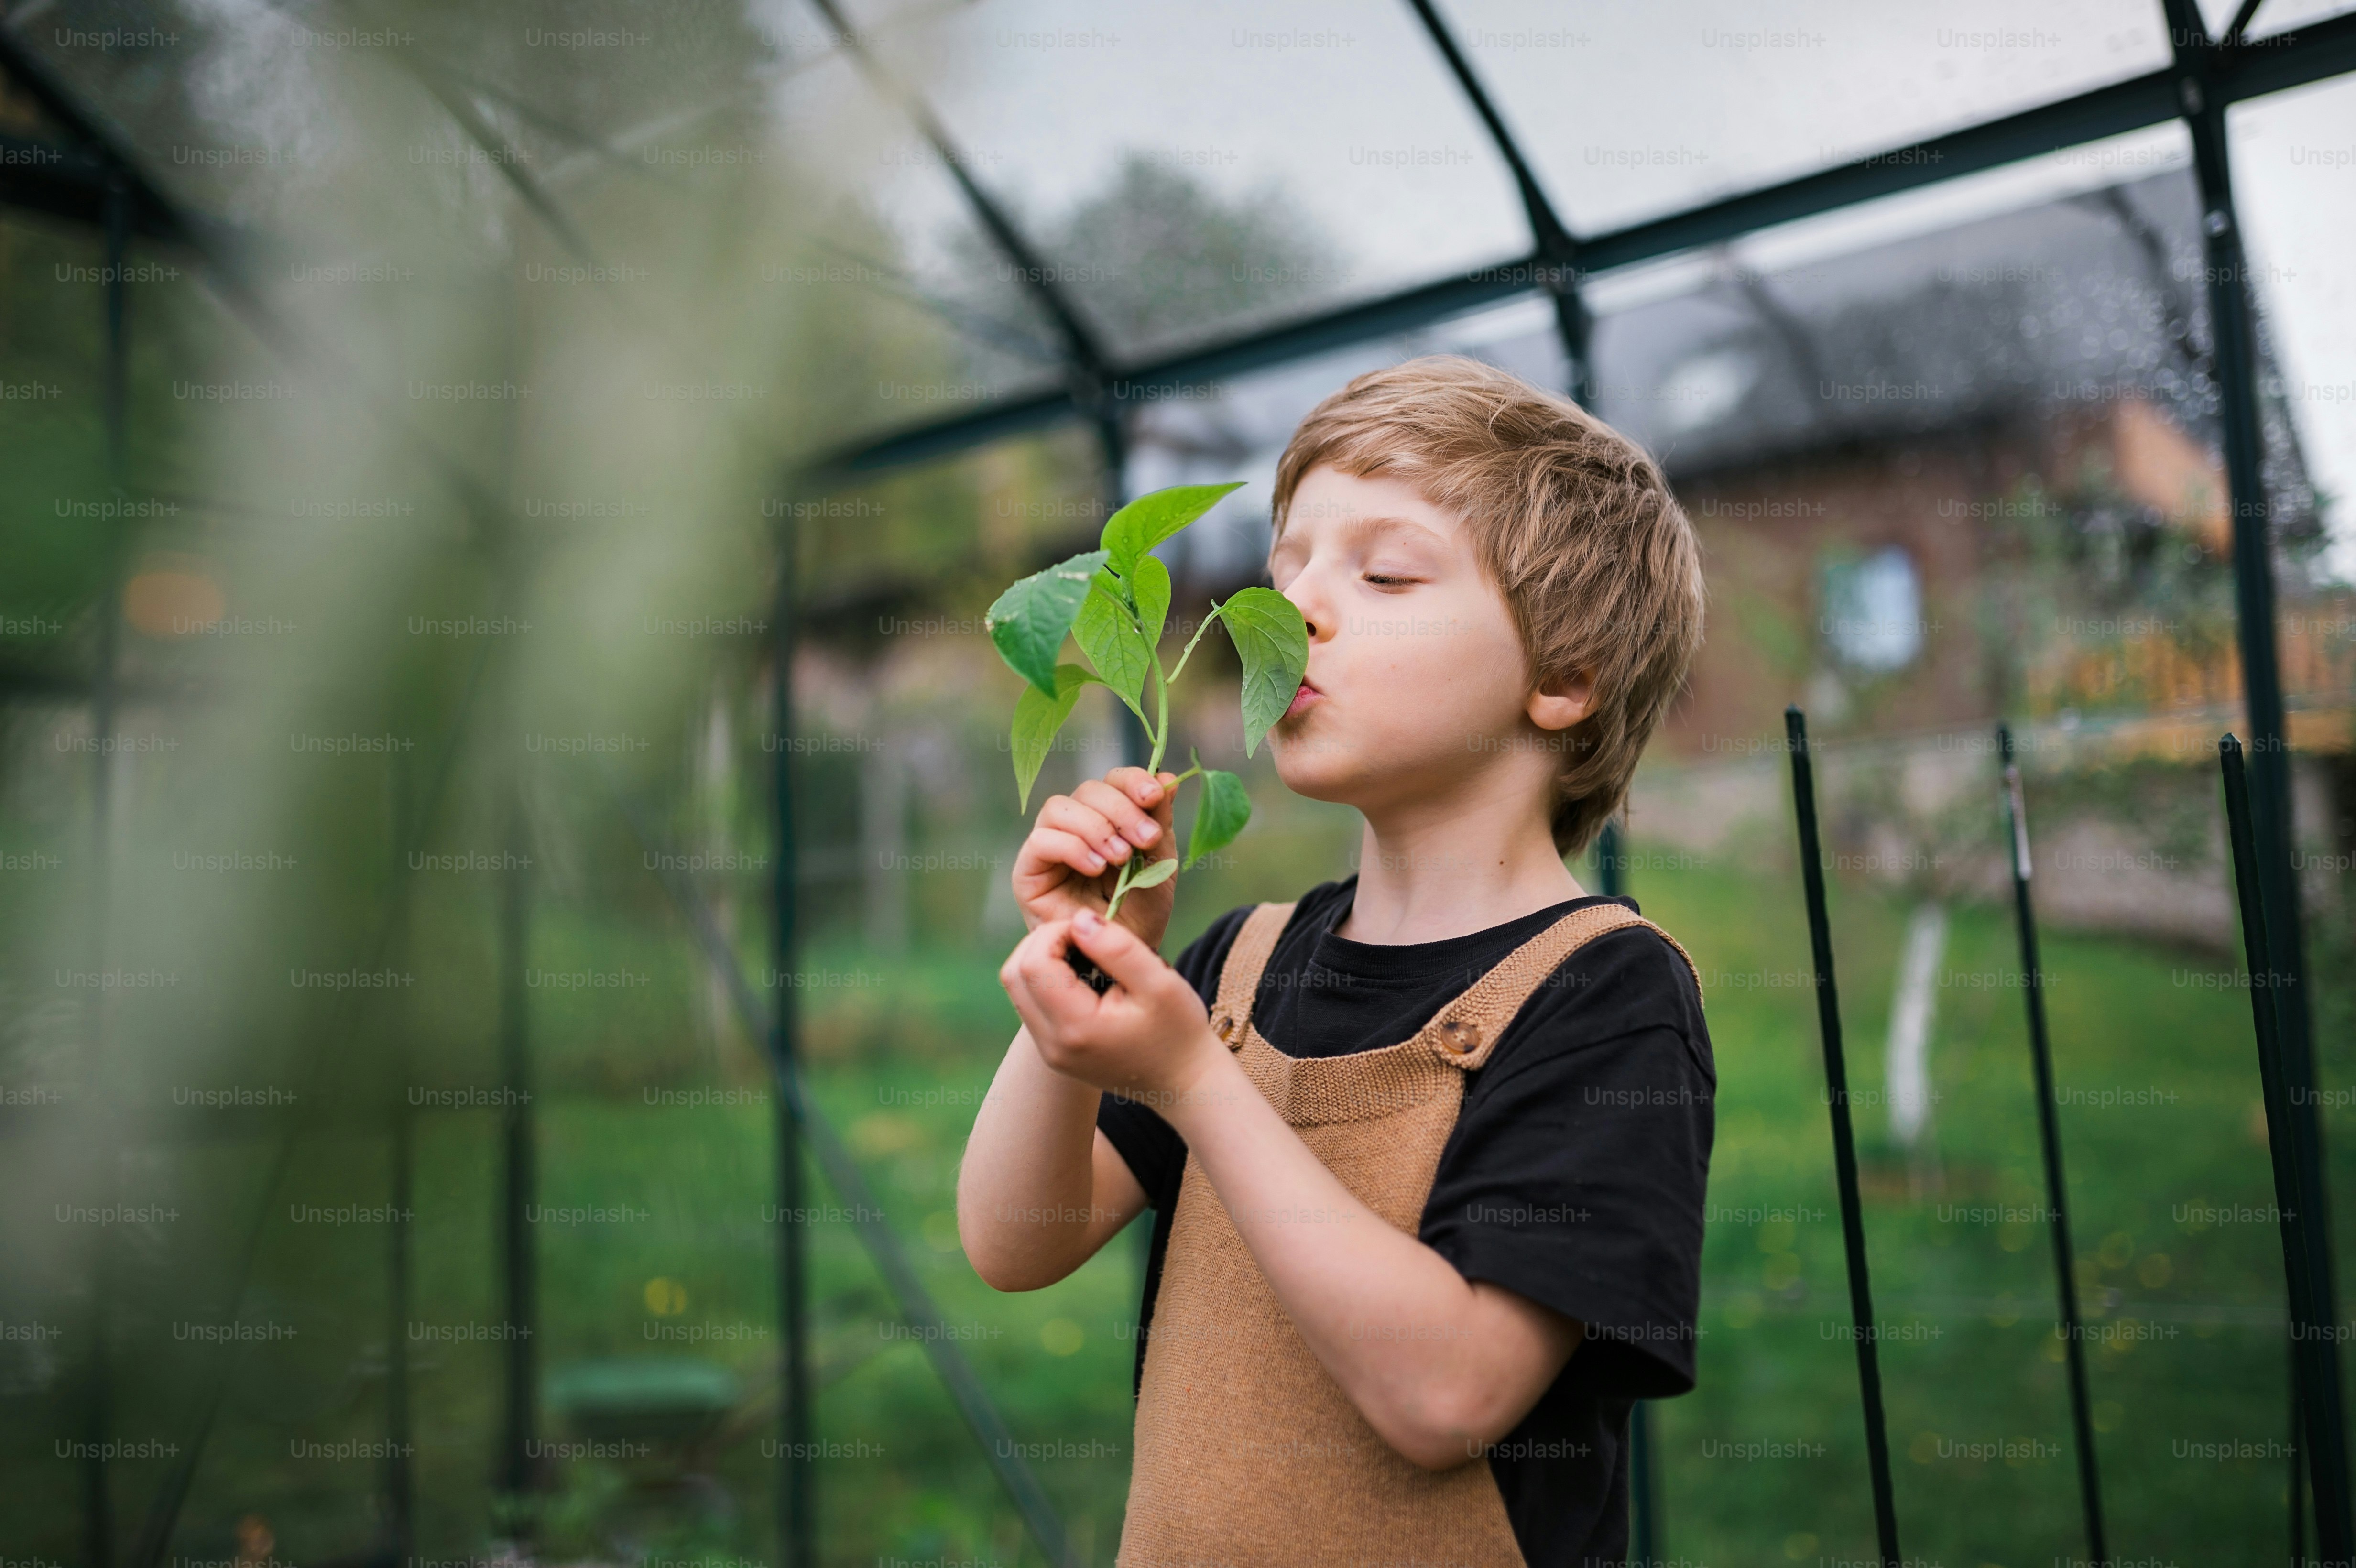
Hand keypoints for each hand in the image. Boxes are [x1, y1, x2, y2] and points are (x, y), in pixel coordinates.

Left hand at [999, 909, 1226, 1107]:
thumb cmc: (1180, 1032)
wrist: (1186, 1083)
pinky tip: (1083, 975)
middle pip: (1014, 975)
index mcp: (1076, 1028)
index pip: (1034, 965)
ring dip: (1042, 959)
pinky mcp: (1054, 1052)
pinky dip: (1048, 980)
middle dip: (1042, 942)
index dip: (1055, 933)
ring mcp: (1050, 1052)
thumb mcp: (1160, 982)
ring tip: (1085, 954)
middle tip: (1084, 936)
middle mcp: (1052, 1045)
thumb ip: (1117, 947)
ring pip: (1017, 989)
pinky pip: (1031, 1004)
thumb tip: (1078, 919)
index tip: (1090, 928)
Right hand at [1012, 766, 1179, 946]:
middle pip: (1087, 789)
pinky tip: (1096, 867)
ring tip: (1121, 858)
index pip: (1112, 780)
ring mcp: (1048, 848)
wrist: (1124, 961)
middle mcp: (1074, 827)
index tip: (1154, 796)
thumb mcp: (1160, 863)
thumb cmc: (1141, 913)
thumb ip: (1160, 821)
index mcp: (1107, 818)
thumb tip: (1167, 776)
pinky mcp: (1028, 873)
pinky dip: (1071, 847)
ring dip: (1096, 827)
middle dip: (1120, 809)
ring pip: (1059, 808)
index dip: (1131, 780)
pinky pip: (1040, 841)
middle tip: (1145, 839)